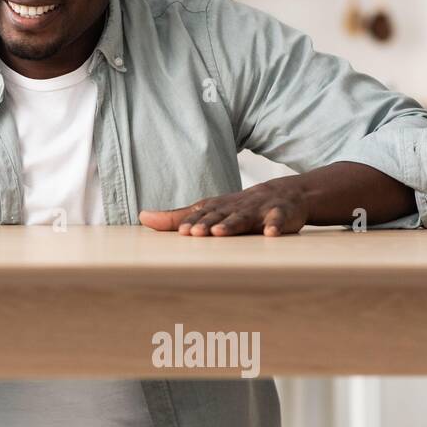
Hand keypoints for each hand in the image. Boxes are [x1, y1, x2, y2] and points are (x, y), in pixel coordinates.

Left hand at [139, 181, 308, 236]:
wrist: (284, 193)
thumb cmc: (237, 206)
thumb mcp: (208, 210)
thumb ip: (177, 217)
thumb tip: (142, 218)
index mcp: (217, 207)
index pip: (200, 215)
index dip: (190, 222)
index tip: (179, 231)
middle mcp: (234, 207)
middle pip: (218, 215)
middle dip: (206, 223)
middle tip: (193, 233)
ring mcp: (257, 210)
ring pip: (243, 217)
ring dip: (231, 224)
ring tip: (219, 232)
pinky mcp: (280, 215)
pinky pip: (277, 220)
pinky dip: (274, 225)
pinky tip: (270, 233)